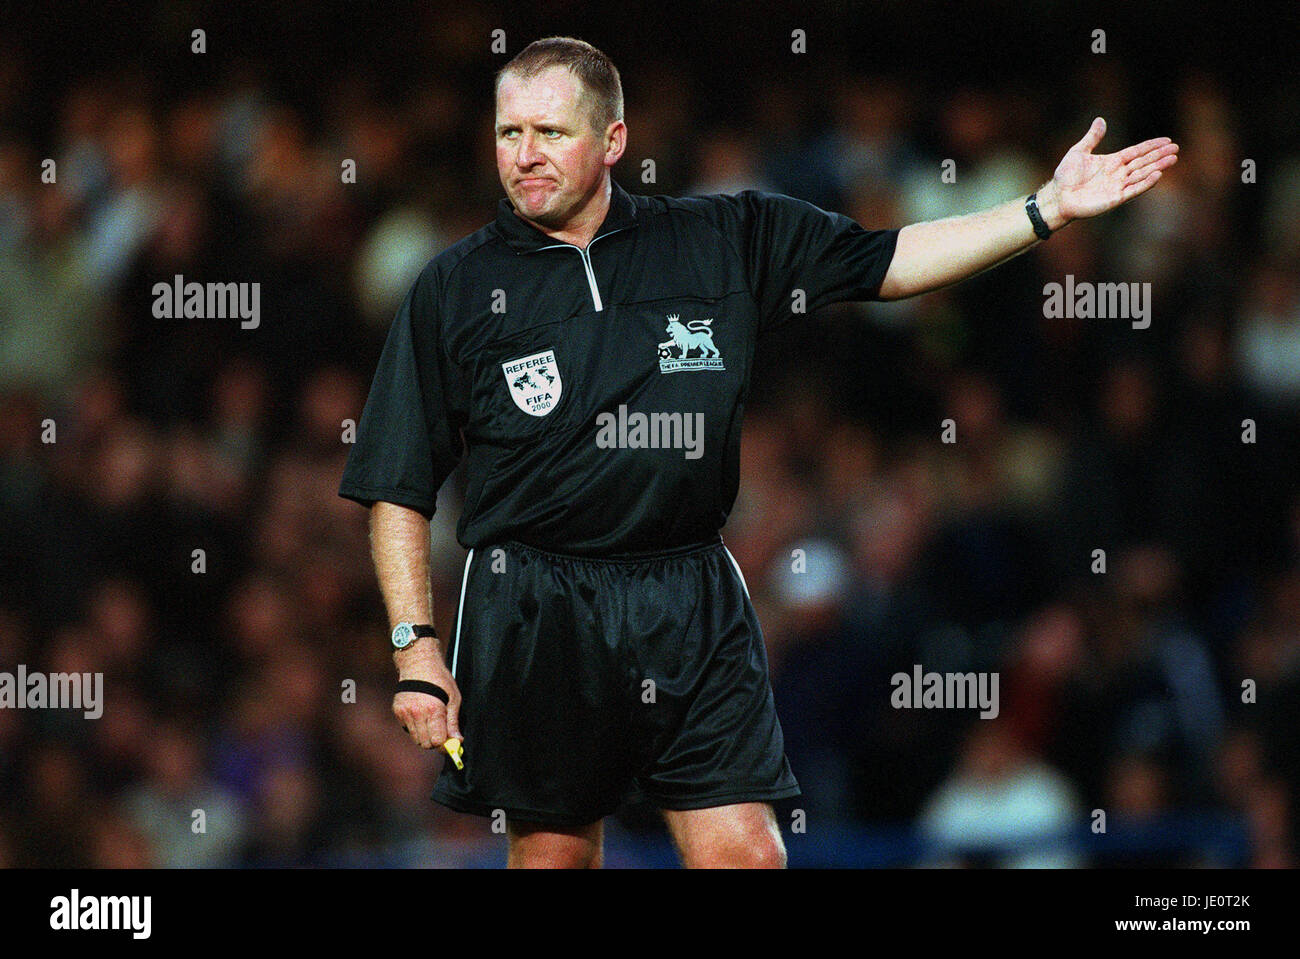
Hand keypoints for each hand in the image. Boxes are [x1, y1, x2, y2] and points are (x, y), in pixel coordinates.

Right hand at [392, 640, 462, 752]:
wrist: (418, 663)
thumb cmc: (439, 679)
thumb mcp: (453, 698)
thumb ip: (453, 721)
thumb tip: (457, 740)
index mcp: (433, 710)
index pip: (437, 741)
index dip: (445, 745)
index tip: (450, 743)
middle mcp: (417, 713)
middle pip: (425, 744)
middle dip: (435, 743)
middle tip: (441, 734)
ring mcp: (405, 713)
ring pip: (416, 739)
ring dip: (425, 736)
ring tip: (431, 723)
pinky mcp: (397, 712)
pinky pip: (408, 729)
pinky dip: (415, 728)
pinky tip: (421, 715)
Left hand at [1046, 117, 1178, 225]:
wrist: (1057, 197)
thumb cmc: (1065, 176)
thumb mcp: (1079, 152)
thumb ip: (1092, 137)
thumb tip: (1101, 119)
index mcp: (1112, 162)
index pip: (1137, 152)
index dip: (1151, 146)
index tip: (1167, 140)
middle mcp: (1118, 174)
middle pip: (1143, 162)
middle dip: (1159, 155)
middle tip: (1176, 148)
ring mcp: (1117, 186)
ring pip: (1142, 175)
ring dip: (1157, 167)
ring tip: (1173, 159)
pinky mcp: (1115, 199)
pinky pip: (1133, 190)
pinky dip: (1145, 183)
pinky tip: (1157, 174)